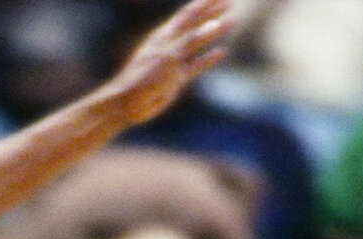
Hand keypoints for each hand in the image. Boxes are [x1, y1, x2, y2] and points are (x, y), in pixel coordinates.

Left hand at [107, 0, 234, 123]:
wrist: (130, 103)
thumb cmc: (145, 77)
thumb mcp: (170, 56)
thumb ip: (191, 40)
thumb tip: (215, 24)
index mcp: (166, 35)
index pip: (189, 13)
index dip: (205, 2)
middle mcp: (171, 44)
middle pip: (195, 23)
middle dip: (212, 11)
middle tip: (230, 2)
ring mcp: (175, 60)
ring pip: (199, 42)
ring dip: (215, 32)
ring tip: (232, 21)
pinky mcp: (177, 77)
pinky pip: (197, 64)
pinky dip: (210, 58)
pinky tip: (222, 52)